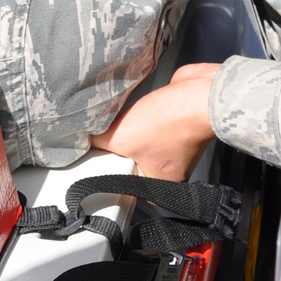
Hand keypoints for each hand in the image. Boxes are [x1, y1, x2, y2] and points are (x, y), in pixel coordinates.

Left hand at [90, 62, 220, 181]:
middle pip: (127, 161)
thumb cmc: (172, 124)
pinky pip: (145, 125)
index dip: (106, 171)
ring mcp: (170, 147)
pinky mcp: (171, 126)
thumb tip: (81, 139)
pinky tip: (134, 111)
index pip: (123, 186)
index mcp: (159, 185)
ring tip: (123, 122)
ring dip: (127, 129)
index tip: (92, 158)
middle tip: (106, 137)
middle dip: (116, 146)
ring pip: (135, 141)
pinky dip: (138, 116)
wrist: (199, 94)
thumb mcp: (122, 137)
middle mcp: (167, 170)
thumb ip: (98, 142)